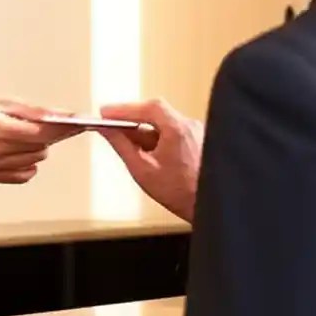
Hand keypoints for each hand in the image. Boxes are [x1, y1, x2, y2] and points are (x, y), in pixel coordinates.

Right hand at [0, 100, 74, 183]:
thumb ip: (26, 110)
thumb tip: (54, 114)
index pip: (42, 132)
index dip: (63, 128)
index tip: (78, 123)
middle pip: (42, 147)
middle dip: (49, 136)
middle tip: (45, 125)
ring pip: (36, 160)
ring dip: (38, 148)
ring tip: (23, 136)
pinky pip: (25, 175)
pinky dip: (28, 164)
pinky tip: (19, 152)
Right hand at [99, 98, 203, 222]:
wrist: (209, 207)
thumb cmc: (183, 194)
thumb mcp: (142, 170)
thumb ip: (121, 145)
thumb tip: (107, 131)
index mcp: (179, 129)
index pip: (148, 108)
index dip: (124, 109)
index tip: (106, 113)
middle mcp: (191, 127)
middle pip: (156, 114)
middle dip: (132, 120)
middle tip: (112, 126)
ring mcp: (197, 134)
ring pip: (163, 124)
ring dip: (144, 132)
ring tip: (129, 146)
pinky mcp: (198, 142)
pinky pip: (173, 133)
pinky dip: (157, 138)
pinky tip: (148, 153)